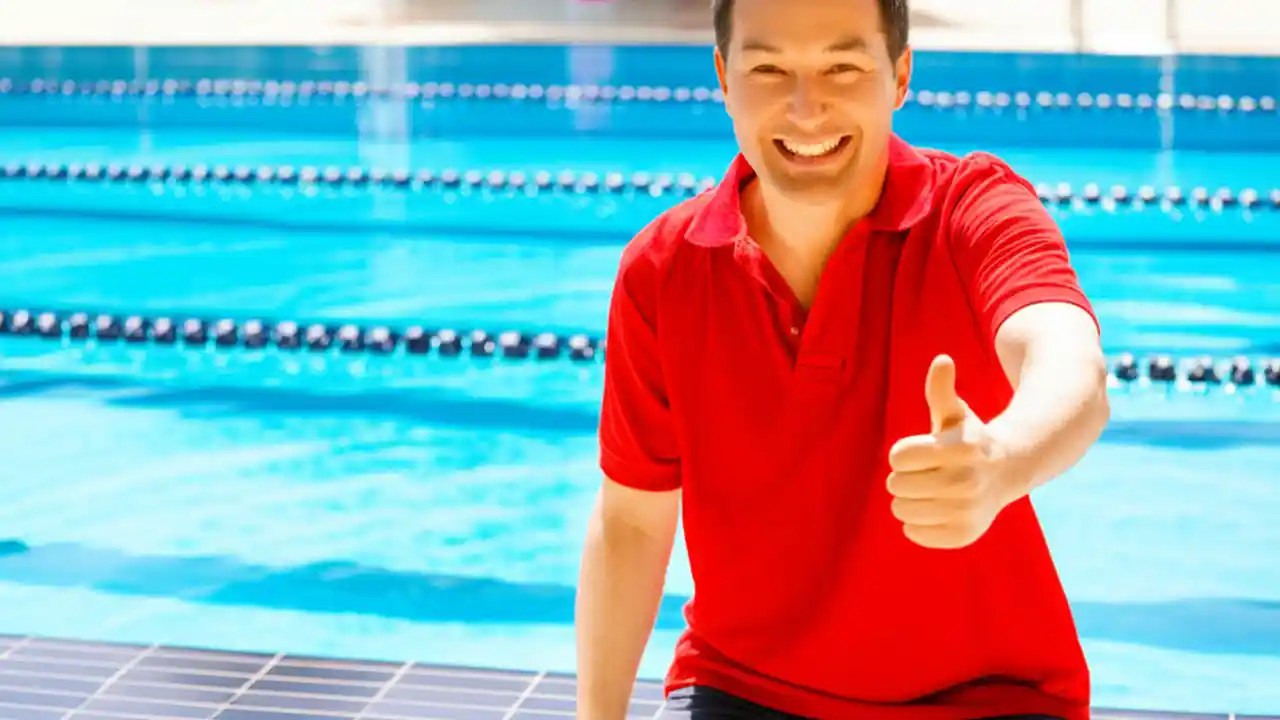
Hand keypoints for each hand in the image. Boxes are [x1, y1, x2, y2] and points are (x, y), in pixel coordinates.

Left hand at [886, 354, 1018, 549]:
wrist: (1006, 472)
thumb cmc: (967, 439)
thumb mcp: (954, 413)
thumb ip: (941, 389)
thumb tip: (942, 361)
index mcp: (959, 448)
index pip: (897, 457)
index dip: (904, 453)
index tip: (923, 452)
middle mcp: (967, 480)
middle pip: (896, 484)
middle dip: (904, 477)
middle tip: (926, 473)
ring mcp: (967, 510)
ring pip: (901, 510)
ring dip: (908, 500)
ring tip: (930, 491)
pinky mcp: (963, 534)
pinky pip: (914, 533)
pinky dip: (917, 524)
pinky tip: (937, 510)